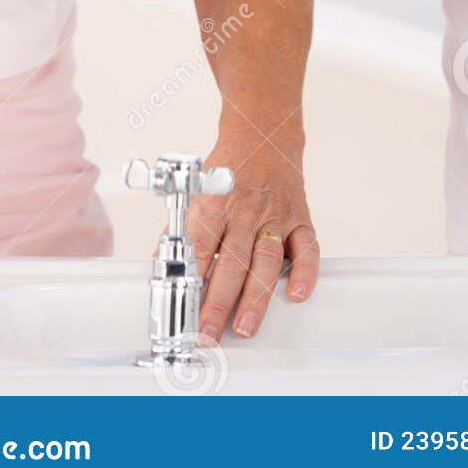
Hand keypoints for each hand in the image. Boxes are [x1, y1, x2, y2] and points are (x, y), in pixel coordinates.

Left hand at [190, 140, 318, 341]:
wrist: (264, 135)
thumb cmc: (228, 171)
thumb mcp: (197, 194)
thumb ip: (183, 232)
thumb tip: (161, 268)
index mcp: (215, 204)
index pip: (200, 249)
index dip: (190, 283)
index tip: (182, 313)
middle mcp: (245, 210)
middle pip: (231, 260)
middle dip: (218, 301)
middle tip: (208, 333)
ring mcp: (275, 215)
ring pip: (266, 259)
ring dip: (256, 296)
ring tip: (245, 327)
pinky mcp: (300, 219)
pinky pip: (307, 247)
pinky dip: (305, 272)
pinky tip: (297, 295)